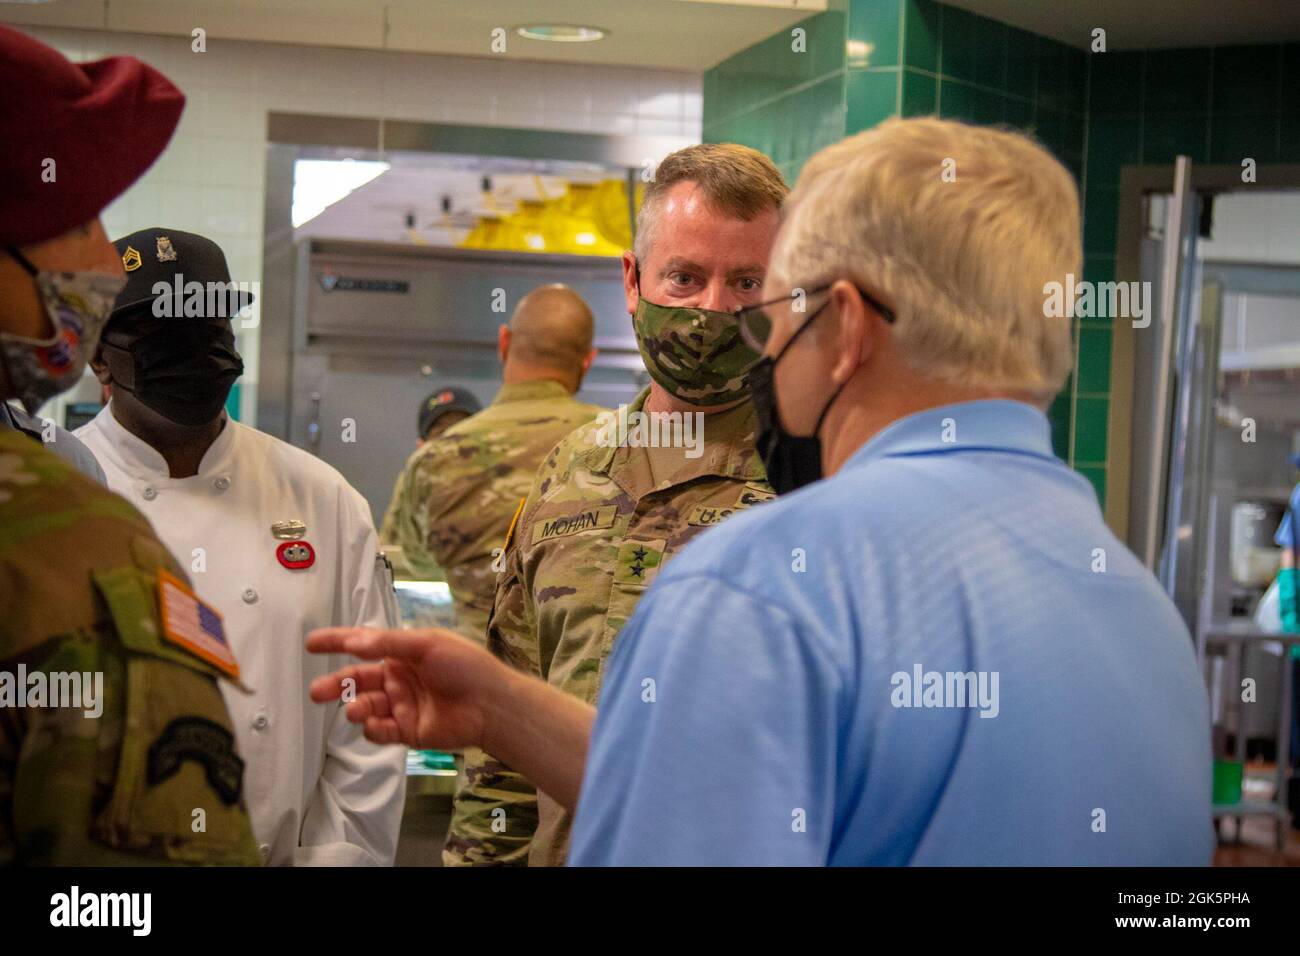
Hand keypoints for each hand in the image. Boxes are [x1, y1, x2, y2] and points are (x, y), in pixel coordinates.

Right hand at [306, 627, 508, 750]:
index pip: (363, 645)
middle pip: (357, 680)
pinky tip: (375, 725)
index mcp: (403, 653)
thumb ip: (389, 643)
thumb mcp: (428, 644)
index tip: (310, 643)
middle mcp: (398, 678)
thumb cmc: (465, 666)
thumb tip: (353, 642)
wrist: (491, 705)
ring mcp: (401, 705)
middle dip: (335, 684)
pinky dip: (372, 729)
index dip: (337, 642)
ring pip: (365, 706)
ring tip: (356, 710)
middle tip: (317, 692)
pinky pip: (379, 731)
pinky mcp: (407, 731)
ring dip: (355, 708)